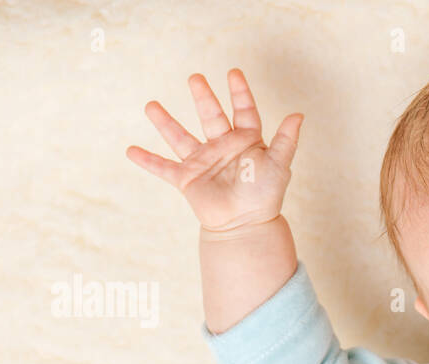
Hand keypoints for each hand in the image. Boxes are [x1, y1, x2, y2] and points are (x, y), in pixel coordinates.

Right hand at [126, 68, 302, 232]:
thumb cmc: (265, 197)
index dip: (240, 93)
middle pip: (210, 116)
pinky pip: (164, 168)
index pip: (244, 112)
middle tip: (195, 78)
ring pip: (180, 137)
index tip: (233, 73)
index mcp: (246, 142)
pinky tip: (130, 150)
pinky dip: (147, 160)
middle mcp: (222, 148)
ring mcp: (203, 162)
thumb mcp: (278, 165)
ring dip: (165, 122)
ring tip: (151, 105)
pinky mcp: (188, 180)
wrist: (246, 226)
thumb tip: (298, 114)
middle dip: (203, 97)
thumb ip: (286, 140)